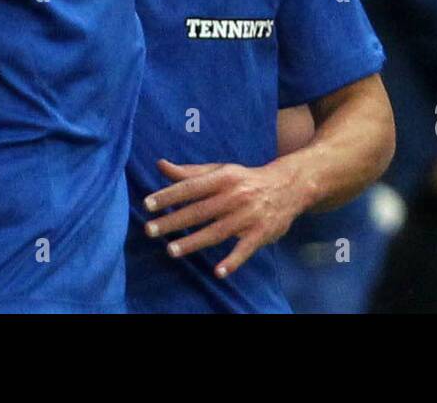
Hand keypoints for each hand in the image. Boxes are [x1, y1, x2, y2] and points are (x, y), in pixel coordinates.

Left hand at [142, 157, 308, 278]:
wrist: (288, 186)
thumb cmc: (244, 180)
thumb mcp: (220, 171)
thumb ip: (189, 172)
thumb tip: (160, 165)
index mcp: (224, 177)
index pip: (191, 187)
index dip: (169, 195)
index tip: (147, 204)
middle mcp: (235, 195)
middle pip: (200, 211)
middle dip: (173, 221)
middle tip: (150, 230)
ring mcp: (248, 216)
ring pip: (217, 231)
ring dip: (194, 242)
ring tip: (171, 250)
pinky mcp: (261, 233)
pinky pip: (245, 249)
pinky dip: (233, 261)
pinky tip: (218, 272)